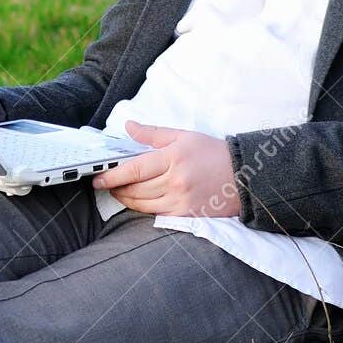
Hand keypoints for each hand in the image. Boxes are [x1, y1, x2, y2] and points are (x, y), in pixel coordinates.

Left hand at [89, 120, 239, 216]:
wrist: (244, 176)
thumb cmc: (213, 153)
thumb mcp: (184, 136)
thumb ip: (153, 134)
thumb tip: (129, 126)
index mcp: (173, 158)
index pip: (134, 169)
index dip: (112, 175)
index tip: (98, 178)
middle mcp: (175, 182)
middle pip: (135, 189)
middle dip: (116, 188)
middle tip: (105, 184)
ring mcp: (181, 201)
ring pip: (142, 204)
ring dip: (126, 199)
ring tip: (119, 192)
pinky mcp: (186, 215)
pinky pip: (156, 214)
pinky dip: (144, 208)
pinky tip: (138, 201)